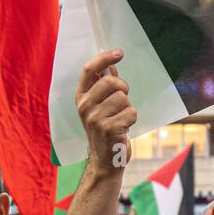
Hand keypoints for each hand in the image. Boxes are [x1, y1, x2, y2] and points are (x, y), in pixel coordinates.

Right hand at [76, 49, 136, 171]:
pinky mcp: (109, 128)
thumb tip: (111, 66)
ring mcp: (95, 118)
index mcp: (81, 97)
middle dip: (123, 89)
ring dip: (128, 108)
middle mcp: (85, 106)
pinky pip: (131, 112)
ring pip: (124, 98)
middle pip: (112, 82)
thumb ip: (105, 87)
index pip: (89, 69)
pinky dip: (132, 120)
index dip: (104, 58)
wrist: (105, 161)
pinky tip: (124, 129)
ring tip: (120, 120)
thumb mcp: (100, 107)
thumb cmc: (105, 131)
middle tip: (121, 104)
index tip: (119, 53)